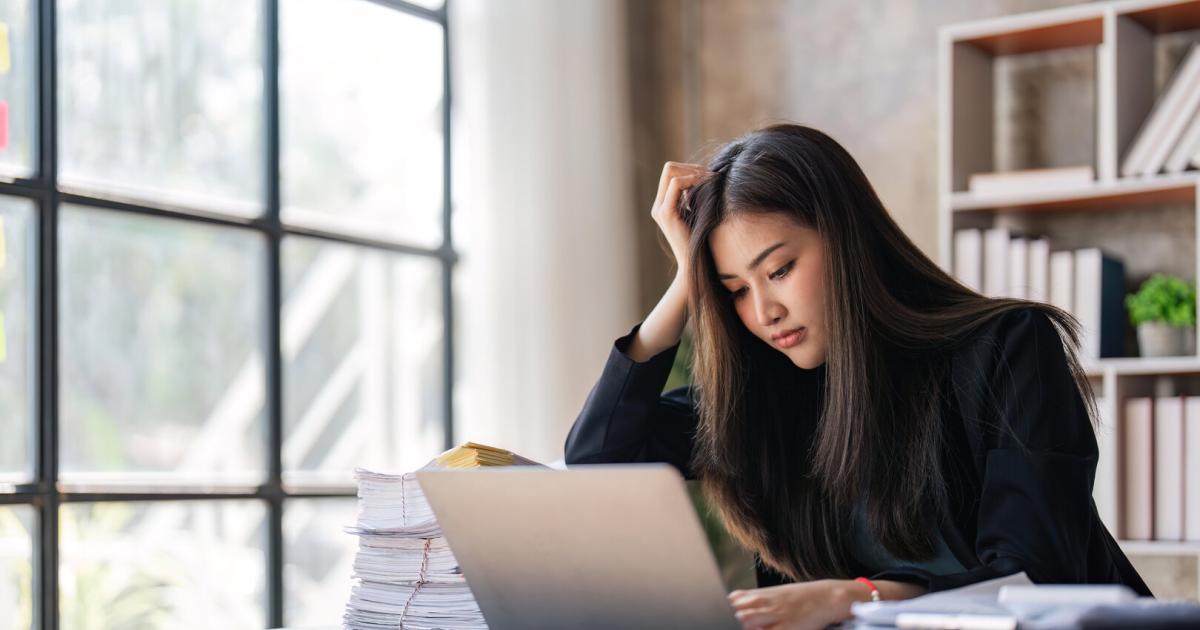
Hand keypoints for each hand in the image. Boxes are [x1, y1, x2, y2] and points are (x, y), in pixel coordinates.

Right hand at [650, 161, 708, 281]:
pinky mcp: (667, 213)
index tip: (709, 177)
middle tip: (712, 176)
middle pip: (669, 168)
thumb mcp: (699, 215)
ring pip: (671, 171)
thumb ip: (696, 199)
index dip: (690, 169)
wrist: (694, 265)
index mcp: (664, 205)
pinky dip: (692, 180)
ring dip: (694, 172)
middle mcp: (659, 206)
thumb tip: (706, 178)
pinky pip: (676, 184)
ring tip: (711, 181)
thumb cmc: (701, 243)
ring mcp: (660, 209)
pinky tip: (706, 187)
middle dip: (692, 168)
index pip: (671, 172)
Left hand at [727, 580, 865, 629]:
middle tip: (719, 624)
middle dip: (727, 621)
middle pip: (735, 614)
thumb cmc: (797, 598)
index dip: (721, 612)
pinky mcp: (787, 628)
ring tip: (732, 626)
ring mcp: (774, 616)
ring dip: (741, 625)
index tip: (712, 618)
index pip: (729, 603)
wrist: (826, 596)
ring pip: (746, 622)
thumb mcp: (772, 594)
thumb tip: (729, 600)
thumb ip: (750, 598)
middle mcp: (762, 604)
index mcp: (757, 596)